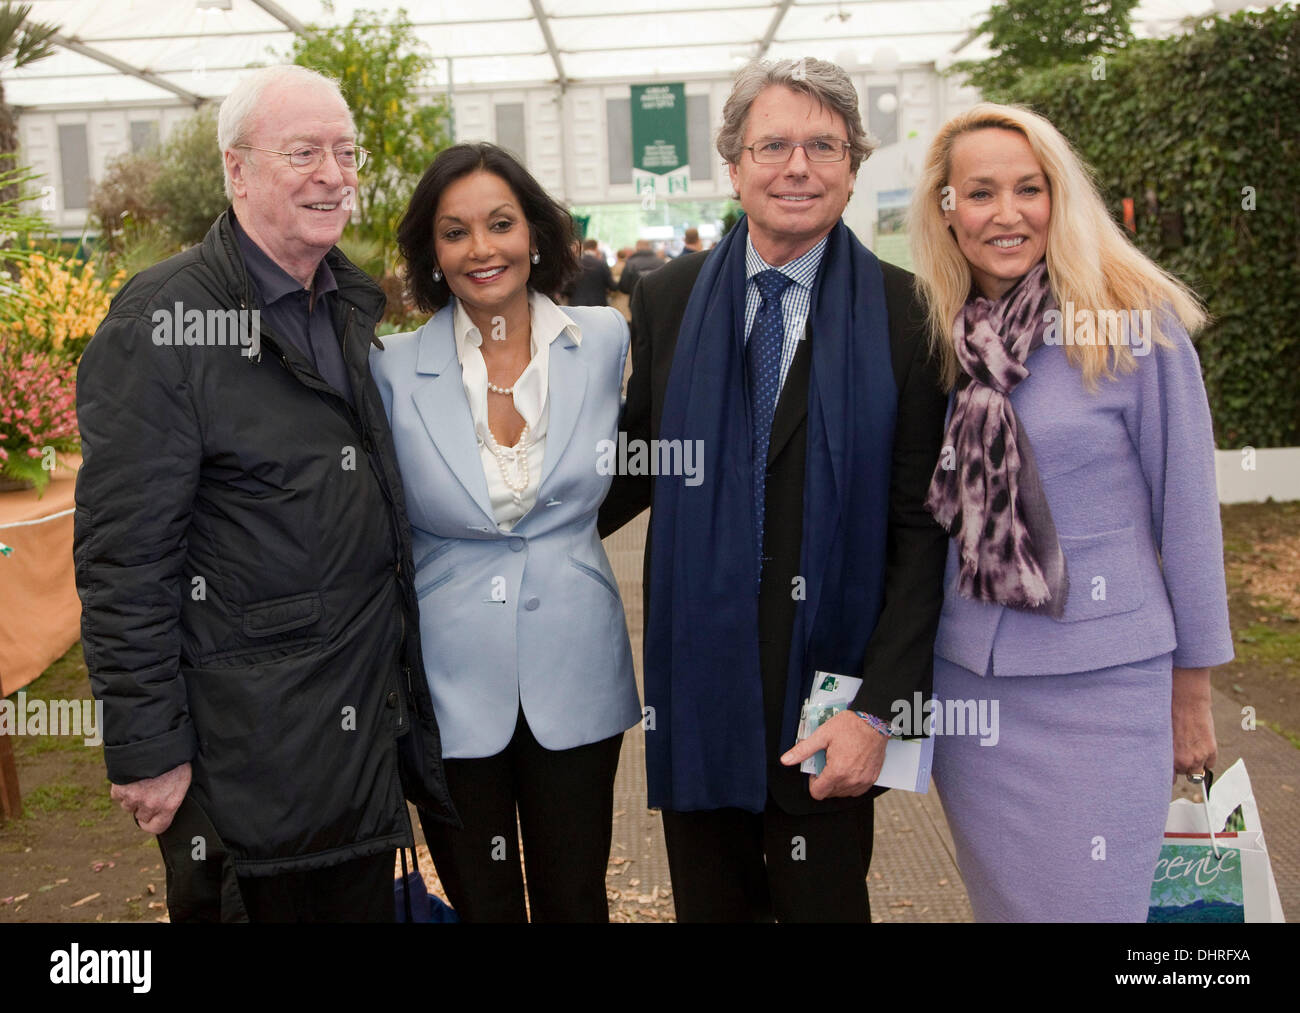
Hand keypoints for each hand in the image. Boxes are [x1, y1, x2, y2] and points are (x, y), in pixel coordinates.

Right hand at [110, 762, 190, 834]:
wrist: (154, 739)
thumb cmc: (172, 757)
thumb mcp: (182, 778)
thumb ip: (173, 795)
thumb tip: (167, 806)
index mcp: (170, 803)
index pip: (158, 827)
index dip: (152, 823)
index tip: (150, 819)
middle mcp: (152, 804)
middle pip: (141, 817)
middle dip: (142, 807)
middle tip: (148, 790)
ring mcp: (134, 798)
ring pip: (128, 806)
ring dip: (132, 797)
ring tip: (140, 780)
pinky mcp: (119, 790)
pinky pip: (118, 796)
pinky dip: (122, 788)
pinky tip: (131, 776)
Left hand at [780, 711, 886, 799]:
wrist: (873, 721)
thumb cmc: (850, 726)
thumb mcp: (822, 735)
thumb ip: (803, 750)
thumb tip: (786, 760)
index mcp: (837, 771)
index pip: (818, 793)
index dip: (813, 782)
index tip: (816, 771)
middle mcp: (851, 780)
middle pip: (830, 793)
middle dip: (825, 781)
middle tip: (828, 763)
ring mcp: (863, 781)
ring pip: (843, 793)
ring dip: (837, 783)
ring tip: (839, 764)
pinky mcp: (872, 778)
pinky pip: (857, 791)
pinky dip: (850, 784)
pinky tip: (849, 769)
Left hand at [1171, 667, 1216, 783]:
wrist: (1185, 699)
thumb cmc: (1167, 714)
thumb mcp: (1159, 736)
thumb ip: (1162, 752)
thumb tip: (1161, 762)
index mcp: (1165, 758)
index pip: (1167, 779)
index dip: (1168, 774)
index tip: (1168, 772)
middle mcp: (1182, 761)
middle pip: (1183, 774)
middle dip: (1181, 766)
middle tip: (1180, 751)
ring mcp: (1197, 757)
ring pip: (1197, 773)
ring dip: (1195, 764)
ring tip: (1190, 747)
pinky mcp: (1210, 750)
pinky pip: (1210, 763)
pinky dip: (1207, 757)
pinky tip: (1200, 743)